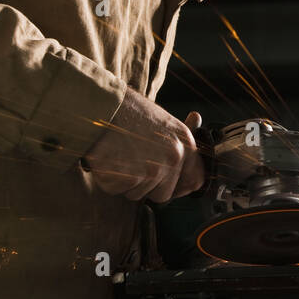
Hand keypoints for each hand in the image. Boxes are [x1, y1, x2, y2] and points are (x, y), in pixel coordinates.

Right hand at [81, 89, 204, 202]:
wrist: (102, 104)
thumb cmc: (129, 112)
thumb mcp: (164, 124)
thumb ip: (176, 149)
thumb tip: (190, 170)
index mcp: (186, 144)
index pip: (196, 181)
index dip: (180, 188)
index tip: (169, 188)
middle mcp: (173, 158)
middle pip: (163, 194)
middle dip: (147, 185)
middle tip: (132, 162)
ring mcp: (152, 170)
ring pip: (138, 194)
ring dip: (126, 181)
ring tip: (119, 155)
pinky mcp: (128, 178)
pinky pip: (117, 190)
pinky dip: (108, 179)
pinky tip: (108, 158)